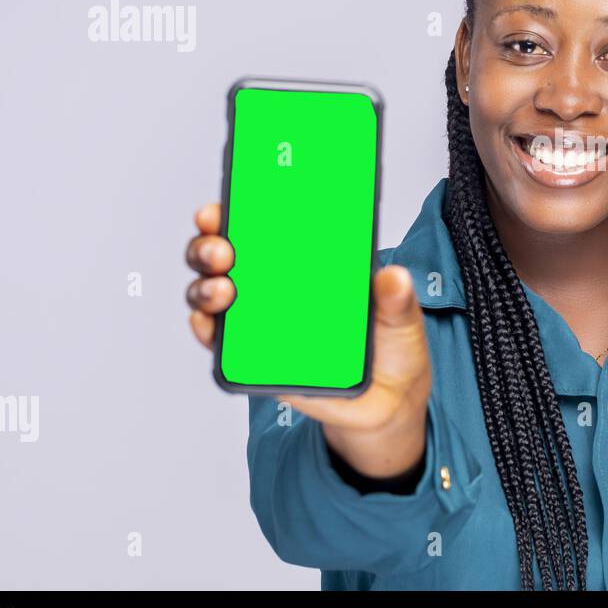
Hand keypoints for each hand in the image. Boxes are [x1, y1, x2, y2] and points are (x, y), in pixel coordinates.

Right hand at [185, 203, 430, 478]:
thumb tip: (394, 276)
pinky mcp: (255, 358)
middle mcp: (275, 283)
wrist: (388, 400)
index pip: (262, 225)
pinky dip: (208, 331)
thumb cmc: (390, 344)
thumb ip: (397, 298)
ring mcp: (260, 320)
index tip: (221, 206)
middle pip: (223, 255)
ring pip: (212, 294)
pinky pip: (219, 342)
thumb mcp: (402, 316)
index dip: (233, 210)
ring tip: (223, 291)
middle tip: (223, 251)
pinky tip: (210, 326)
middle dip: (209, 246)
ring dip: (205, 289)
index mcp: (308, 260)